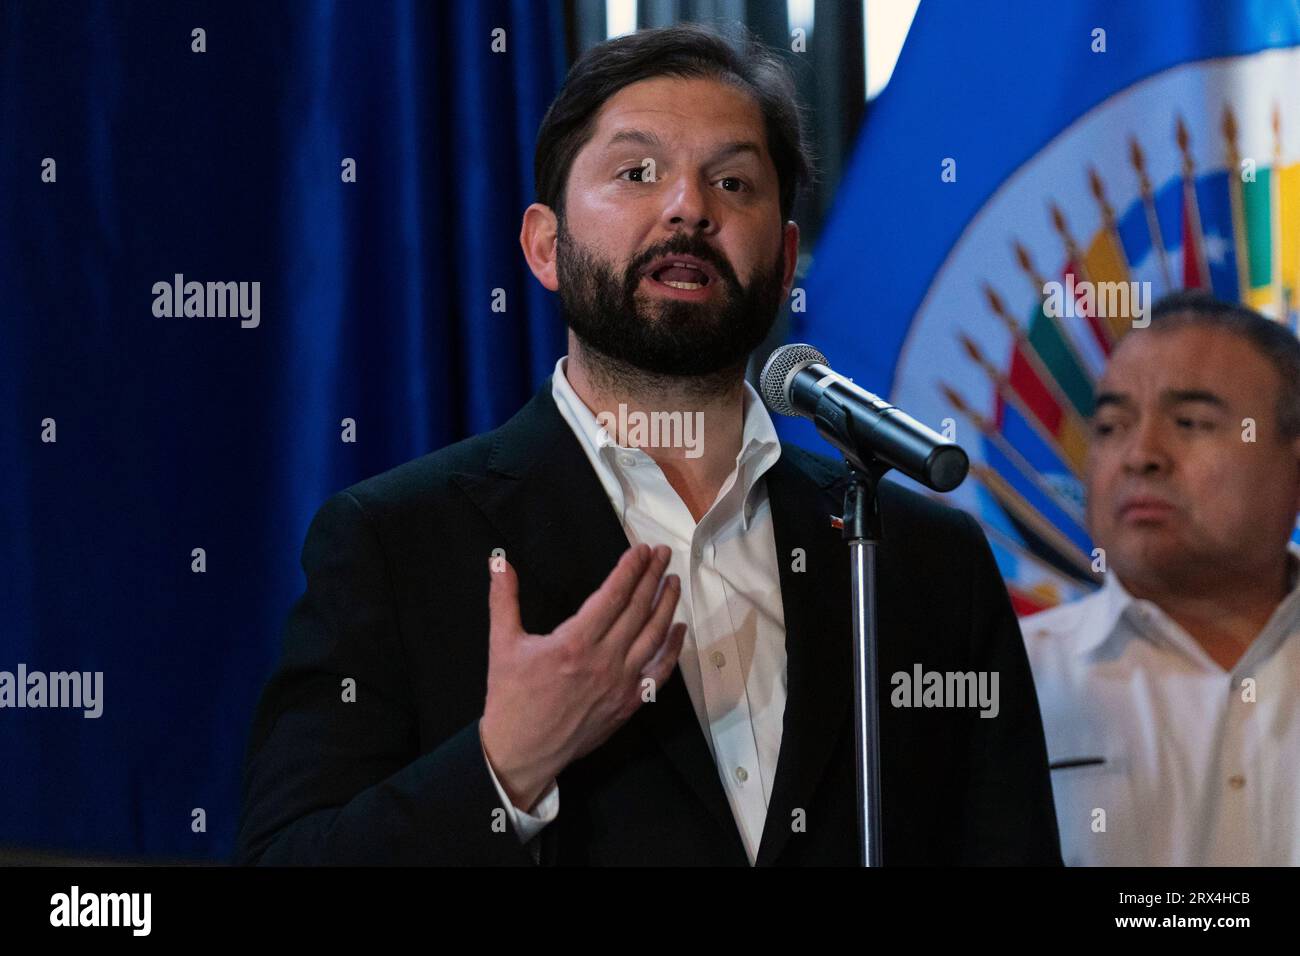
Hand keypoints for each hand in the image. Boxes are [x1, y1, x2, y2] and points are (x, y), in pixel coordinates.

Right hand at [479, 543, 685, 810]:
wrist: (522, 752)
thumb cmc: (511, 698)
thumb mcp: (502, 644)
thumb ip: (503, 599)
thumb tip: (499, 560)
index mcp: (574, 643)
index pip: (613, 595)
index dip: (630, 569)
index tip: (641, 550)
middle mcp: (604, 661)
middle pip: (638, 610)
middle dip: (652, 577)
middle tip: (662, 554)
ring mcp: (621, 684)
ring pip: (654, 637)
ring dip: (667, 606)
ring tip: (673, 582)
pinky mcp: (629, 704)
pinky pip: (660, 673)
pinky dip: (674, 650)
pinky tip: (680, 630)